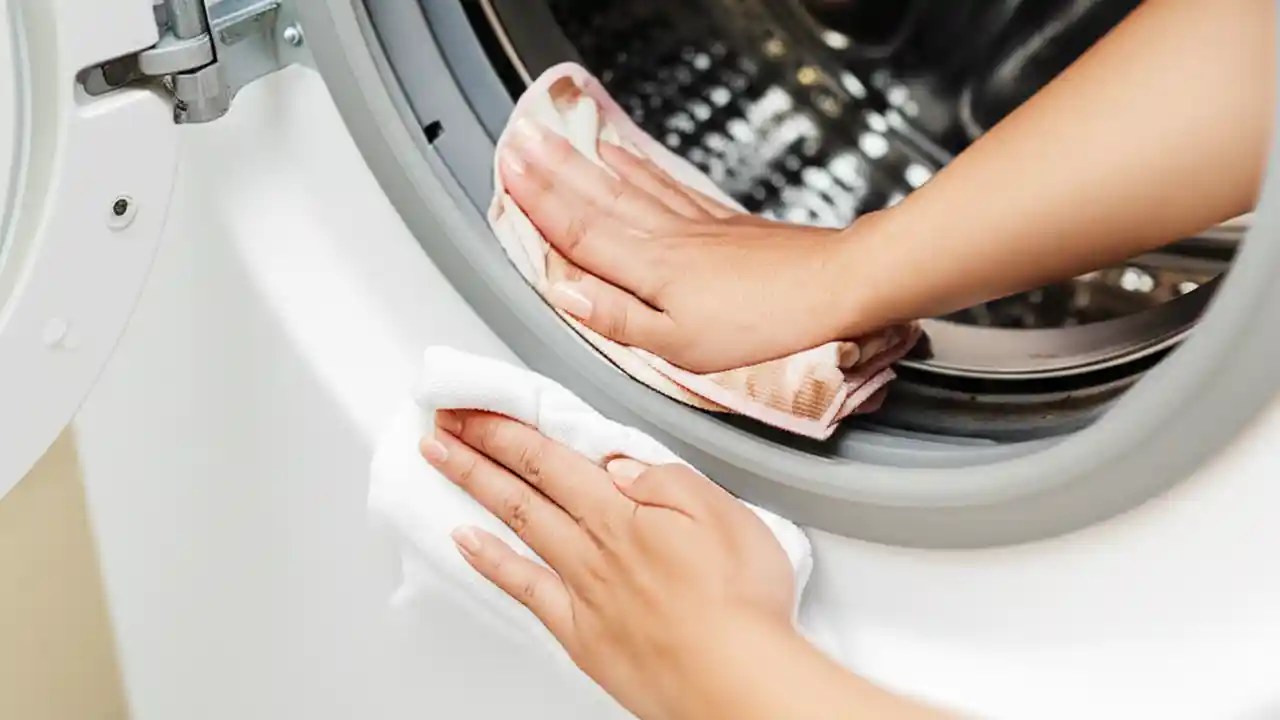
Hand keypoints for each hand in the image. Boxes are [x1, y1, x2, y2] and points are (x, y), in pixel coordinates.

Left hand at [421, 408, 797, 718]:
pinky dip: (489, 561)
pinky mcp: (580, 632)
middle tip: (442, 423)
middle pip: (523, 484)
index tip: (472, 408)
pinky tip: (466, 541)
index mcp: (625, 511)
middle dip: (477, 448)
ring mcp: (581, 589)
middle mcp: (593, 546)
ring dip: (474, 488)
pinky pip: (523, 588)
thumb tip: (617, 459)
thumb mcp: (724, 514)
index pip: (550, 458)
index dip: (505, 429)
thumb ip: (665, 479)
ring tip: (440, 460)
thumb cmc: (741, 604)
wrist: (735, 684)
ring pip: (516, 525)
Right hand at [501, 120, 881, 373]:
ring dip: (587, 163)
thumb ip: (620, 319)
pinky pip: (669, 186)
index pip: (579, 231)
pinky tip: (629, 156)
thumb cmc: (766, 325)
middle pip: (597, 198)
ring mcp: (696, 225)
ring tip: (558, 140)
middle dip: (552, 170)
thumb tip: (566, 294)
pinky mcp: (723, 223)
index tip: (506, 170)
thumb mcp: (683, 346)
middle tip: (519, 141)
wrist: (837, 286)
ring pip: (629, 186)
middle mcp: (667, 238)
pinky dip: (641, 167)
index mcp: (651, 270)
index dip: (538, 201)